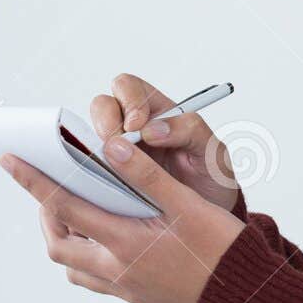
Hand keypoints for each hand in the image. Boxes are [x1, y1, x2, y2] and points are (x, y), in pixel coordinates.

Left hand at [0, 134, 245, 302]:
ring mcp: (126, 287)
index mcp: (125, 242)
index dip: (34, 181)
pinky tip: (108, 238)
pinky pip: (96, 278)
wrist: (246, 299)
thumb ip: (145, 175)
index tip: (9, 161)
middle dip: (46, 215)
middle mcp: (117, 269)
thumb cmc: (223, 249)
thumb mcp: (187, 205)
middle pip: (59, 244)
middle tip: (53, 187)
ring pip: (75, 266)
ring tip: (78, 211)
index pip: (65, 206)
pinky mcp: (138, 296)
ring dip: (66, 238)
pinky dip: (88, 256)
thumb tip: (109, 146)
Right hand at [90, 73, 238, 212]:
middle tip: (118, 142)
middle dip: (107, 120)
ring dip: (96, 144)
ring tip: (112, 163)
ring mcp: (118, 151)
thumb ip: (190, 131)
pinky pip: (91, 165)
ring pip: (90, 133)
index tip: (137, 126)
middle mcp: (133, 128)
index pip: (130, 87)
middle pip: (103, 105)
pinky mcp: (110, 175)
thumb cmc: (211, 177)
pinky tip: (104, 180)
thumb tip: (153, 129)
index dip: (129, 101)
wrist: (211, 214)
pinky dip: (91, 168)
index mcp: (159, 112)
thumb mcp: (212, 152)